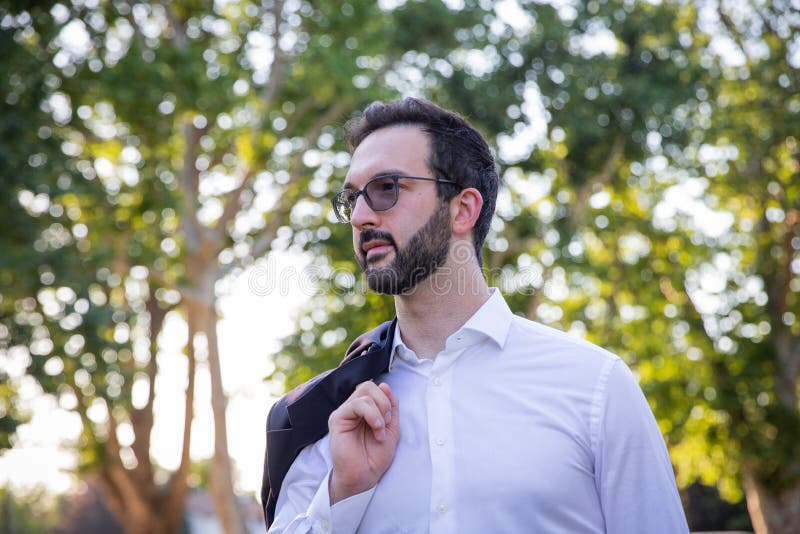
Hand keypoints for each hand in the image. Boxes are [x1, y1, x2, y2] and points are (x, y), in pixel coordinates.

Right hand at [328, 381, 399, 503]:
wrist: (365, 477)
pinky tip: (376, 429)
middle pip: (368, 386)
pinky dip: (372, 414)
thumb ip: (391, 406)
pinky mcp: (337, 419)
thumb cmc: (375, 457)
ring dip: (379, 412)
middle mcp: (352, 409)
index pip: (374, 388)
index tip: (390, 419)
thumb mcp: (391, 428)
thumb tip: (385, 385)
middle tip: (386, 422)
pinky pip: (356, 404)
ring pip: (364, 393)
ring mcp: (344, 413)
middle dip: (384, 402)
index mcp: (364, 410)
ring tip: (380, 431)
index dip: (386, 398)